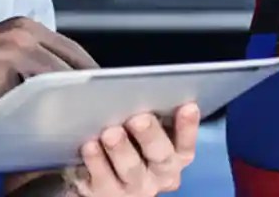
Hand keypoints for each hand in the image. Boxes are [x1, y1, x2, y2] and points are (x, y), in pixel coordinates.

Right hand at [0, 17, 97, 131]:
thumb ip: (25, 73)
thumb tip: (60, 96)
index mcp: (19, 26)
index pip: (70, 50)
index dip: (89, 74)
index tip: (103, 95)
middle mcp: (21, 30)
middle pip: (74, 59)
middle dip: (92, 86)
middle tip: (106, 110)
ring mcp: (14, 45)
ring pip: (64, 74)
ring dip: (80, 97)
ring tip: (92, 120)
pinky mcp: (5, 64)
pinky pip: (45, 86)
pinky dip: (60, 104)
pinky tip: (68, 122)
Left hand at [63, 103, 199, 195]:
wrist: (105, 181)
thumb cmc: (129, 144)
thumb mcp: (146, 134)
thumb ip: (151, 117)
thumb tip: (143, 90)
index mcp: (174, 156)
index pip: (187, 143)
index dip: (189, 127)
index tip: (188, 106)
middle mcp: (158, 175)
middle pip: (160, 156)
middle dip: (150, 136)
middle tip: (140, 119)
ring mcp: (133, 188)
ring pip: (130, 169)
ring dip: (121, 149)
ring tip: (110, 133)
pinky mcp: (105, 194)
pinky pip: (101, 179)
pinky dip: (96, 162)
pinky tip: (89, 146)